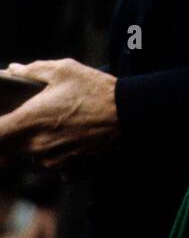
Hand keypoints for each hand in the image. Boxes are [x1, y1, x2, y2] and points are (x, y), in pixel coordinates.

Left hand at [0, 59, 119, 170]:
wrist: (127, 111)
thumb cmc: (94, 89)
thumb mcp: (63, 70)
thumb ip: (31, 70)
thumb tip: (12, 70)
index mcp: (29, 120)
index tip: (0, 117)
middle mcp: (36, 145)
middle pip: (6, 148)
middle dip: (12, 133)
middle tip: (30, 115)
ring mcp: (51, 160)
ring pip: (27, 156)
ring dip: (32, 143)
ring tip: (52, 123)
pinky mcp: (66, 168)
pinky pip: (50, 165)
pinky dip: (53, 155)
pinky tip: (65, 138)